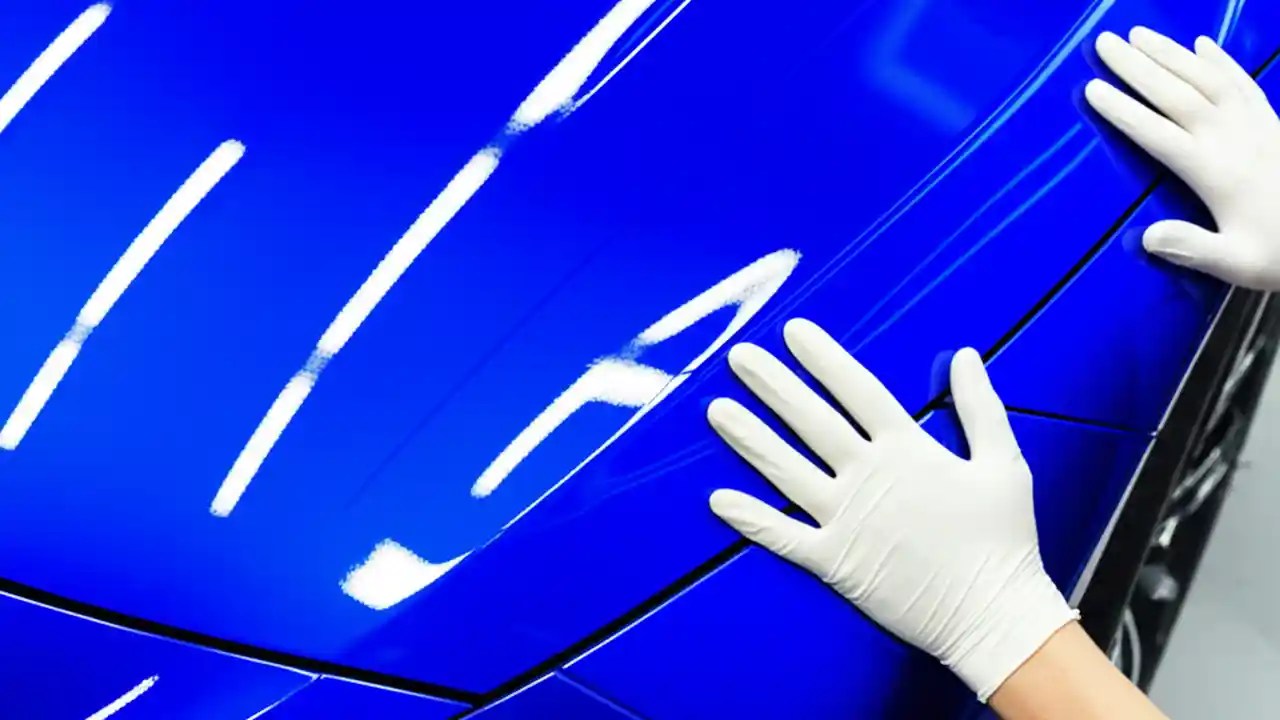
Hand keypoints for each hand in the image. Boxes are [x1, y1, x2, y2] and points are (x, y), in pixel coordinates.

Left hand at [707, 319, 1075, 700]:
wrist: (993, 616)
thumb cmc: (1004, 540)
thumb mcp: (1003, 463)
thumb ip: (981, 406)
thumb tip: (965, 354)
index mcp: (909, 450)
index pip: (857, 391)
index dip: (823, 359)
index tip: (793, 330)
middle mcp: (869, 478)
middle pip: (811, 422)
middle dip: (773, 386)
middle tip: (738, 356)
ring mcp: (846, 521)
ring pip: (786, 471)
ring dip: (750, 439)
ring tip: (717, 410)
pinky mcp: (835, 562)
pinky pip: (784, 537)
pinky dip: (750, 519)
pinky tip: (718, 499)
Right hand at [1086, 27, 1279, 289]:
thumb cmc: (1279, 253)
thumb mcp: (1236, 263)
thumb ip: (1191, 248)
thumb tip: (1146, 236)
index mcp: (1214, 172)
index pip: (1157, 134)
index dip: (1123, 110)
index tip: (1091, 88)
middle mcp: (1232, 138)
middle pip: (1177, 94)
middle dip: (1137, 67)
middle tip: (1104, 42)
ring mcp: (1256, 124)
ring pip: (1208, 77)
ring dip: (1171, 53)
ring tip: (1138, 33)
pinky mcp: (1274, 122)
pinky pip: (1244, 82)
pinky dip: (1222, 60)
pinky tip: (1202, 44)